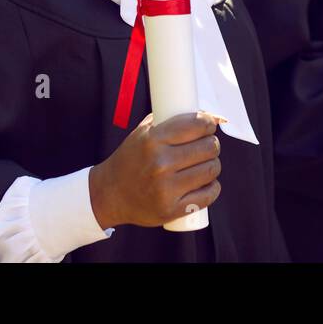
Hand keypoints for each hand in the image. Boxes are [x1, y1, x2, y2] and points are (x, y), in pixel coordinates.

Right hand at [88, 112, 221, 228]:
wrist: (109, 194)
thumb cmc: (131, 159)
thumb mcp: (142, 133)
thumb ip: (168, 119)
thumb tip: (206, 114)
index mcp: (153, 141)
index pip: (196, 125)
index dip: (208, 123)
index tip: (209, 126)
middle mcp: (160, 164)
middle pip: (208, 147)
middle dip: (212, 144)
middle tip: (207, 145)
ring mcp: (166, 189)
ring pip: (211, 169)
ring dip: (213, 164)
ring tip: (206, 163)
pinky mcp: (172, 209)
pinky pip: (208, 195)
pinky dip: (213, 187)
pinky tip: (207, 182)